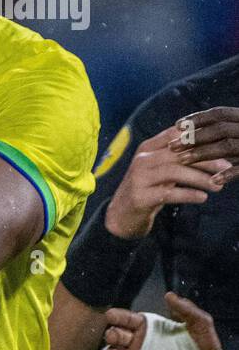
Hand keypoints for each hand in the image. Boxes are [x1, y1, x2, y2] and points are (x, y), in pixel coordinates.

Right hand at [102, 292, 221, 349]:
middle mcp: (137, 342)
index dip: (115, 316)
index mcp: (147, 327)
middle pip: (113, 335)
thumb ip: (186, 309)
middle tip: (115, 337)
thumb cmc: (206, 348)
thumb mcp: (201, 324)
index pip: (124, 318)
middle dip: (110, 334)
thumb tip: (169, 295)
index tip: (111, 316)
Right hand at [104, 124, 229, 238]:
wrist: (122, 214)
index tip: (222, 145)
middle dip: (206, 159)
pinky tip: (203, 198)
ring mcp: (139, 178)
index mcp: (148, 148)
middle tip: (227, 166)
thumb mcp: (160, 168)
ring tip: (218, 185)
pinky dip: (188, 195)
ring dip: (199, 178)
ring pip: (174, 172)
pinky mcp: (140, 197)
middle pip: (178, 153)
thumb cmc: (149, 188)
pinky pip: (168, 194)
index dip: (200, 138)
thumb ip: (179, 156)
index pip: (176, 136)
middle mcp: (142, 160)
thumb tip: (214, 148)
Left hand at [170, 107, 238, 183]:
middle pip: (220, 129)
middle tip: (171, 146)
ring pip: (228, 146)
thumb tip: (191, 132)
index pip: (220, 113)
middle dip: (194, 137)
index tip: (176, 125)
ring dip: (204, 153)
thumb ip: (226, 131)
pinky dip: (230, 173)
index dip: (198, 118)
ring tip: (183, 160)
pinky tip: (214, 180)